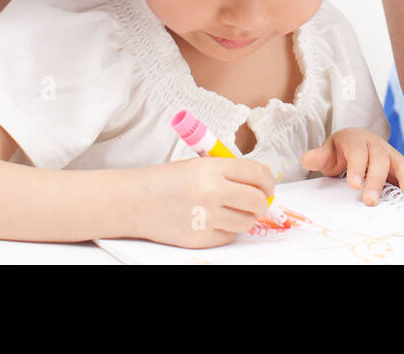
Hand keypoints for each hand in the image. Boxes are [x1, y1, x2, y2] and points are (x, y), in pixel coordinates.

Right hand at [130, 157, 274, 247]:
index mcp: (212, 168)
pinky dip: (226, 230)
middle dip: (261, 202)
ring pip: (247, 221)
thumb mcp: (198, 164)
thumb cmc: (167, 180)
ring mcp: (206, 217)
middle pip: (257, 201)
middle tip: (255, 201)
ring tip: (230, 210)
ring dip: (245, 217)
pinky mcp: (200, 238)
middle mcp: (212, 191)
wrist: (135, 201)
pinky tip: (212, 221)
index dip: (268, 181)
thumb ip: (229, 172)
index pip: (257, 173)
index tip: (267, 187)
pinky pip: (229, 236)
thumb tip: (261, 185)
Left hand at [301, 128, 403, 204]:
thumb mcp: (328, 152)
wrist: (356, 143)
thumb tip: (307, 159)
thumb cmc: (342, 151)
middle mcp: (376, 146)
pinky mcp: (401, 166)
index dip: (357, 167)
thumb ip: (318, 157)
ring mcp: (391, 155)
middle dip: (376, 180)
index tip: (354, 184)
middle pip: (379, 160)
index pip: (358, 152)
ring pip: (401, 163)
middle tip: (371, 200)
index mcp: (357, 140)